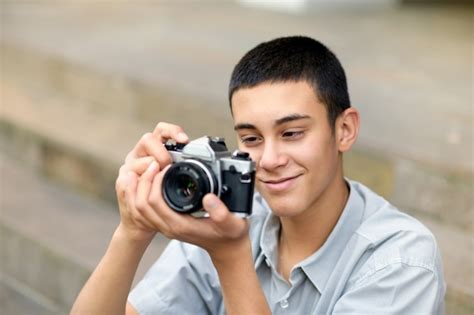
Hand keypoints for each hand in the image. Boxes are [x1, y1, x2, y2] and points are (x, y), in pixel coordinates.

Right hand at [115, 122, 188, 240]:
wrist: (144, 221)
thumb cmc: (166, 201)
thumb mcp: (182, 183)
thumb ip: (190, 172)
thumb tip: (214, 166)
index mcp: (156, 149)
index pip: (162, 130)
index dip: (172, 131)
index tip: (185, 140)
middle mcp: (140, 154)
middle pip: (148, 139)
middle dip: (161, 153)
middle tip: (169, 167)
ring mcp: (129, 167)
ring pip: (139, 162)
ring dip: (152, 173)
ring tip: (160, 182)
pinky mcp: (122, 183)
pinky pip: (128, 182)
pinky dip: (140, 188)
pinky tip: (148, 193)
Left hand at [129, 161, 249, 259]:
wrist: (228, 247)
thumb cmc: (230, 234)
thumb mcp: (232, 223)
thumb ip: (221, 213)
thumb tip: (208, 198)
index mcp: (181, 225)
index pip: (154, 202)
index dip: (155, 181)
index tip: (165, 166)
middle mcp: (169, 227)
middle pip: (141, 205)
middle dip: (143, 182)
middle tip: (153, 164)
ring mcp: (167, 227)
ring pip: (140, 209)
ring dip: (139, 189)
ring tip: (145, 170)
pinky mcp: (168, 224)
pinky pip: (147, 211)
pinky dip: (142, 196)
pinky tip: (148, 183)